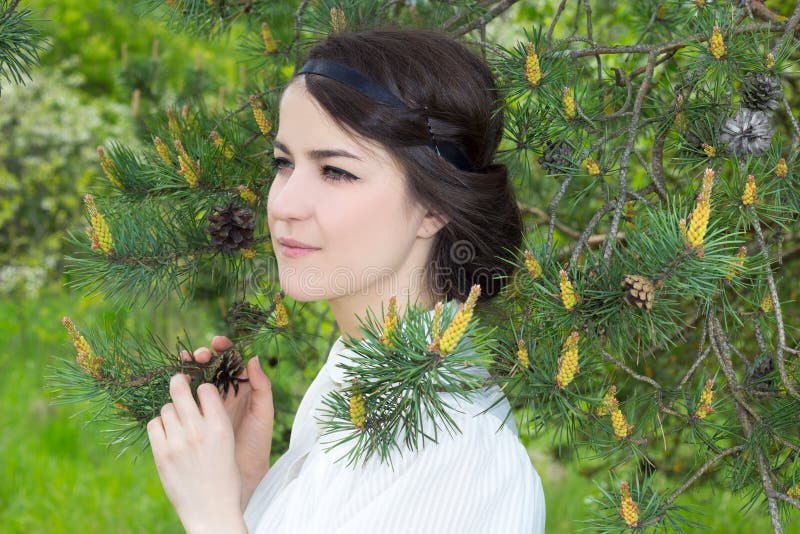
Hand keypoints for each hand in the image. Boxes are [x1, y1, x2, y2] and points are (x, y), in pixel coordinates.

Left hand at [147, 374, 246, 533]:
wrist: (212, 510)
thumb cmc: (224, 477)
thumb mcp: (228, 443)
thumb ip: (214, 420)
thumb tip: (198, 396)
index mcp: (220, 426)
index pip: (205, 389)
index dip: (202, 389)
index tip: (200, 394)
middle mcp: (198, 430)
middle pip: (179, 389)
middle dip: (178, 382)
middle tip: (178, 383)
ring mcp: (178, 442)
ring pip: (166, 408)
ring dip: (171, 411)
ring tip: (177, 424)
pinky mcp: (162, 454)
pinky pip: (154, 424)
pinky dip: (159, 426)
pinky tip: (167, 435)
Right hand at [183, 336, 273, 508]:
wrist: (242, 476)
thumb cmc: (257, 444)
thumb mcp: (263, 415)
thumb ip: (262, 387)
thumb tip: (253, 359)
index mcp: (241, 389)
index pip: (230, 362)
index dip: (223, 349)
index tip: (216, 343)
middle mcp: (223, 394)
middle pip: (209, 367)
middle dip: (201, 356)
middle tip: (197, 355)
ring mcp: (205, 407)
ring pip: (193, 382)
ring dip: (187, 370)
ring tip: (184, 365)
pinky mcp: (191, 421)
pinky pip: (182, 403)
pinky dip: (176, 393)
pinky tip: (174, 387)